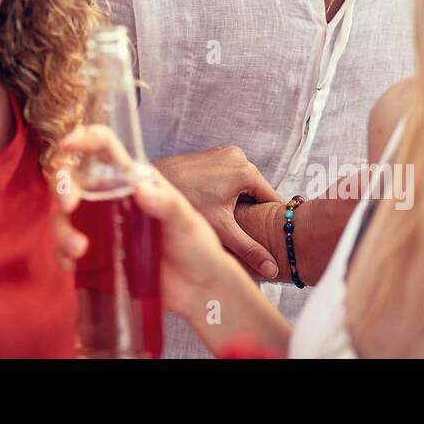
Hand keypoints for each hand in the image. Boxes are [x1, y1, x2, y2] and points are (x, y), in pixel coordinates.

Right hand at [55, 125, 239, 321]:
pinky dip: (63, 256)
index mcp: (130, 179)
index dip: (84, 139)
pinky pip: (67, 251)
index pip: (103, 148)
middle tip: (68, 206)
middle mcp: (109, 198)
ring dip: (63, 230)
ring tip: (79, 250)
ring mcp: (99, 227)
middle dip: (62, 187)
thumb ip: (166, 204)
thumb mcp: (186, 221)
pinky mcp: (95, 256)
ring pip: (65, 218)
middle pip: (73, 181)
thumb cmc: (194, 244)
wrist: (198, 288)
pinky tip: (72, 265)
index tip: (68, 145)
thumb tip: (140, 189)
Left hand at [152, 147, 281, 278]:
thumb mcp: (221, 229)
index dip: (269, 219)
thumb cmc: (186, 204)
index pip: (272, 199)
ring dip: (238, 200)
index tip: (266, 235)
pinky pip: (229, 175)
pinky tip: (213, 204)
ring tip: (224, 217)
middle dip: (251, 209)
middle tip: (239, 228)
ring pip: (242, 183)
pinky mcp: (212, 154)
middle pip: (257, 190)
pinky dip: (226, 189)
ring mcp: (223, 153)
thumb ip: (249, 248)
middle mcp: (238, 156)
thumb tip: (272, 270)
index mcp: (246, 170)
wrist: (151, 184)